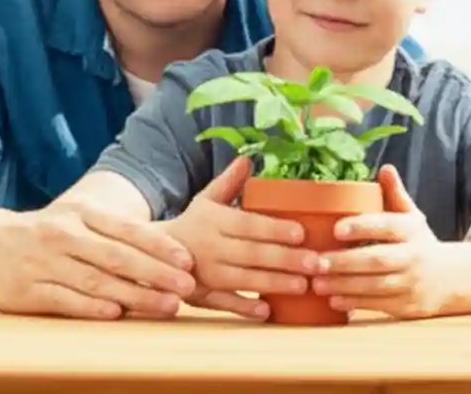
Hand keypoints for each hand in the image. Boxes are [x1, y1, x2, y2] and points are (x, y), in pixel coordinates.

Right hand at [0, 202, 196, 319]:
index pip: (128, 230)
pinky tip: (117, 315)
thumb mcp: (79, 219)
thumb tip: (169, 251)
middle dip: (156, 273)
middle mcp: (64, 234)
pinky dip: (92, 308)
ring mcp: (45, 262)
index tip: (188, 261)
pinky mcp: (29, 289)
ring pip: (97, 281)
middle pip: (118, 256)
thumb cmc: (49, 233)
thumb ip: (116, 232)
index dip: (160, 246)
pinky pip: (66, 300)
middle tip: (187, 287)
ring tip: (166, 306)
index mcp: (81, 213)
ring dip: (135, 296)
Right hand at [161, 157, 321, 319]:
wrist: (153, 254)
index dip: (274, 229)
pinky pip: (223, 304)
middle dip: (286, 259)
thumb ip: (228, 182)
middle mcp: (209, 247)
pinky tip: (267, 311)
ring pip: (243, 280)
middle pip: (251, 254)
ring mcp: (204, 274)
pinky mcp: (200, 296)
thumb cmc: (193, 224)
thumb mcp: (205, 200)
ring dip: (274, 283)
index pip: (248, 224)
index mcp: (213, 220)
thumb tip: (247, 159)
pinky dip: (244, 307)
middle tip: (316, 263)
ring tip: (303, 286)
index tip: (302, 233)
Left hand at [311, 165, 450, 319]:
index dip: (362, 227)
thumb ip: (395, 194)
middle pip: (377, 260)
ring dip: (344, 285)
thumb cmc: (419, 243)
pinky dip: (354, 304)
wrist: (451, 278)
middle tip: (315, 262)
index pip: (387, 226)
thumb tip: (385, 168)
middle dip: (344, 262)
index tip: (336, 228)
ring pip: (375, 286)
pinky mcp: (407, 306)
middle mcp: (413, 257)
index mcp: (411, 230)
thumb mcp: (412, 217)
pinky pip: (378, 305)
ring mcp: (411, 283)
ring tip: (316, 283)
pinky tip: (332, 300)